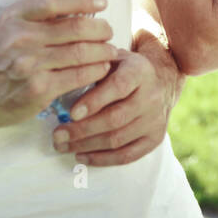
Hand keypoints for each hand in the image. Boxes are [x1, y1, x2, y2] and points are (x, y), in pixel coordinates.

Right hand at [0, 0, 117, 132]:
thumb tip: (79, 2)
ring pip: (81, 52)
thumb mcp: (8, 27)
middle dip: (101, 28)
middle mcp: (22, 38)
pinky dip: (96, 71)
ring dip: (103, 51)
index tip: (102, 1)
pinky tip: (101, 69)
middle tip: (109, 31)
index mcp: (15, 17)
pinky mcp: (39, 89)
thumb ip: (37, 16)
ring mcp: (30, 64)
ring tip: (110, 51)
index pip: (55, 0)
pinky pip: (78, 76)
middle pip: (76, 27)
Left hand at [50, 46, 176, 165]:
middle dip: (82, 130)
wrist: (160, 81)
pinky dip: (102, 159)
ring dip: (87, 146)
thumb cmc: (125, 69)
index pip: (118, 87)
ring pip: (118, 139)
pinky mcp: (154, 139)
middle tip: (57, 135)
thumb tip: (63, 85)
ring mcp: (155, 120)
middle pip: (116, 118)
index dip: (95, 101)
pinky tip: (82, 156)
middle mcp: (151, 96)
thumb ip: (92, 68)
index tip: (71, 113)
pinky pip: (127, 155)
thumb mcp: (112, 58)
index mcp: (140, 71)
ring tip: (63, 146)